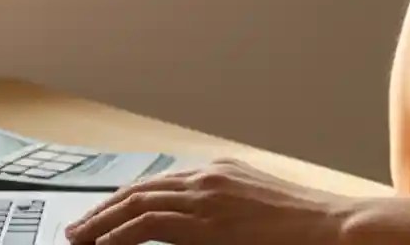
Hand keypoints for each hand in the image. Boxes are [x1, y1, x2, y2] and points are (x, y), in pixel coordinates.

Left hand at [64, 158, 355, 244]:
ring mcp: (205, 196)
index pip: (159, 183)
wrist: (331, 227)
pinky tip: (103, 244)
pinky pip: (150, 225)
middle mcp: (208, 177)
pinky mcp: (206, 221)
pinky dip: (120, 234)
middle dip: (104, 209)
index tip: (105, 214)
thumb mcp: (257, 208)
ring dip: (101, 222)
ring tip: (78, 237)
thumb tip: (198, 228)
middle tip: (78, 227)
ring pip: (137, 204)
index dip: (126, 199)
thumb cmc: (302, 227)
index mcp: (219, 172)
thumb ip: (224, 212)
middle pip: (141, 189)